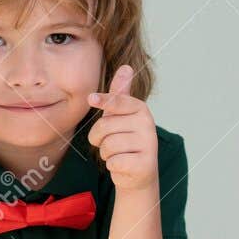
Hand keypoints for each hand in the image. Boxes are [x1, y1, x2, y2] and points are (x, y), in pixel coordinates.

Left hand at [86, 64, 157, 191]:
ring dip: (106, 153)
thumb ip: (120, 93)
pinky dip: (112, 165)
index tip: (91, 98)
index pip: (118, 101)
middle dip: (99, 138)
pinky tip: (123, 165)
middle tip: (111, 143)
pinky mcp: (145, 164)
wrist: (138, 172)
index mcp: (140, 109)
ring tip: (118, 153)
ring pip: (107, 145)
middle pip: (104, 126)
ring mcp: (148, 144)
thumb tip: (126, 66)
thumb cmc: (124, 139)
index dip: (103, 101)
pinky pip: (113, 161)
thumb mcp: (120, 115)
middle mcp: (147, 124)